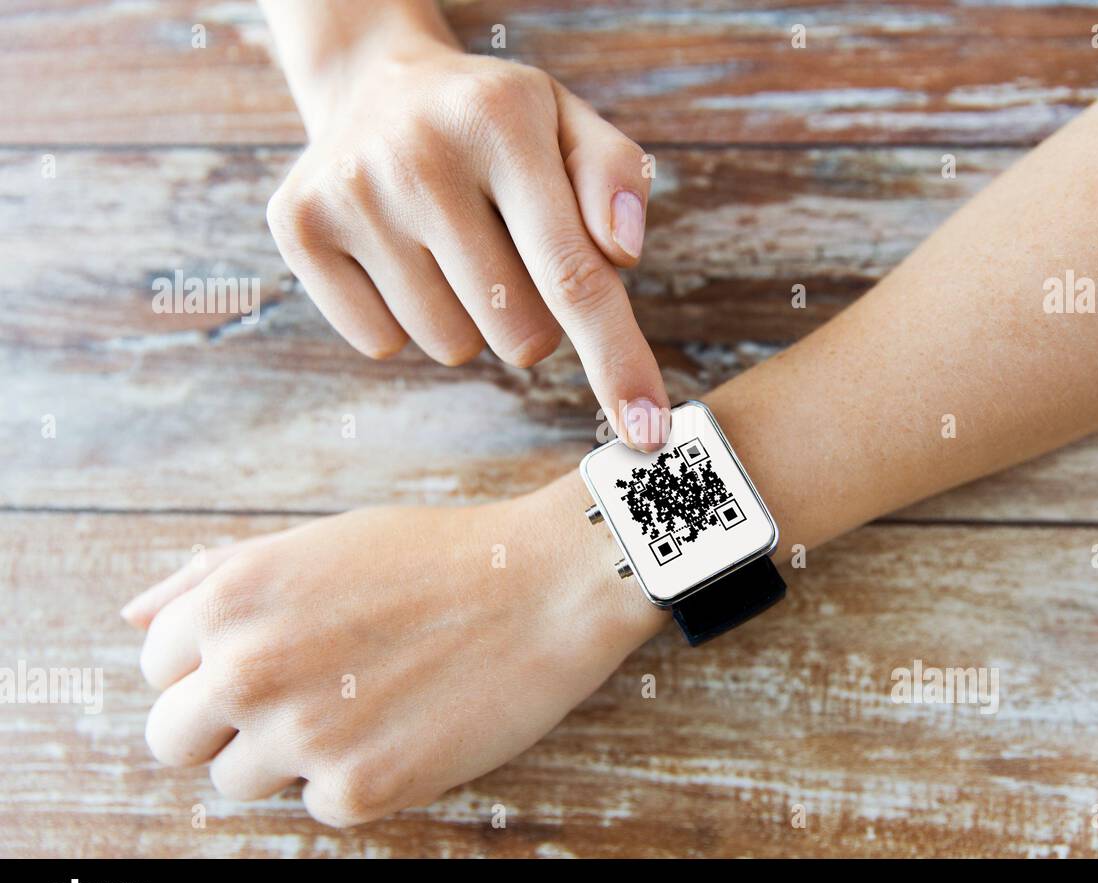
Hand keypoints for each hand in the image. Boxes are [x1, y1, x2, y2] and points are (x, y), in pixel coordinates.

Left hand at [121, 475, 662, 826]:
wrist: (545, 586)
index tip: (270, 654)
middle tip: (301, 696)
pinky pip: (317, 805)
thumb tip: (132, 616)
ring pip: (237, 782)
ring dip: (288, 754)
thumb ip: (210, 577)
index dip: (211, 662)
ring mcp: (301, 736)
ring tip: (361, 705)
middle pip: (171, 739)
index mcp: (230, 600)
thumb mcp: (314, 544)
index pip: (156, 666)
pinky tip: (404, 726)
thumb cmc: (432, 557)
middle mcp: (248, 669)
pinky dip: (355, 777)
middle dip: (223, 724)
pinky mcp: (359, 791)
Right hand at [266, 26, 669, 449]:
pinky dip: (406, 320)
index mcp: (502, 120)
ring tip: (451, 245)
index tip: (649, 432)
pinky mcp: (299, 228)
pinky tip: (401, 255)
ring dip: (470, 319)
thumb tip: (621, 254)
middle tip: (509, 253)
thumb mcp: (569, 124)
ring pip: (452, 346)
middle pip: (520, 332)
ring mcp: (351, 194)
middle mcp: (419, 155)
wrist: (377, 85)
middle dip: (535, 318)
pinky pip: (382, 343)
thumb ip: (615, 178)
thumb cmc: (497, 125)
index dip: (617, 362)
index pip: (573, 275)